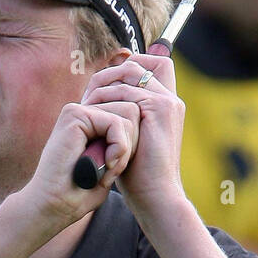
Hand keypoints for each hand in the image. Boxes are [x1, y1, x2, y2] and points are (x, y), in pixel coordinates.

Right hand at [26, 98, 139, 232]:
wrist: (55, 206)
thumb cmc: (80, 194)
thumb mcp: (109, 167)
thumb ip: (123, 145)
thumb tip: (144, 128)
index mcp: (91, 123)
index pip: (131, 117)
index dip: (133, 145)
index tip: (116, 170)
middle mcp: (83, 112)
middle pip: (132, 112)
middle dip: (132, 146)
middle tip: (113, 171)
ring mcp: (77, 111)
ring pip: (127, 116)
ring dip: (125, 150)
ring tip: (108, 171)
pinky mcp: (75, 115)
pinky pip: (116, 122)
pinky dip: (119, 147)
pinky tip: (107, 164)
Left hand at [80, 53, 185, 220]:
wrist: (155, 195)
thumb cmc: (139, 175)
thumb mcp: (129, 139)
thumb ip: (123, 118)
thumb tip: (101, 104)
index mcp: (166, 104)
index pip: (150, 64)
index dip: (126, 66)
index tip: (102, 87)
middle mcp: (170, 98)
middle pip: (138, 62)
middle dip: (109, 72)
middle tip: (90, 94)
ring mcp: (166, 101)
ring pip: (129, 71)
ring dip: (103, 85)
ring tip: (87, 104)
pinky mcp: (158, 108)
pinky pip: (125, 90)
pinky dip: (105, 100)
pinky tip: (93, 115)